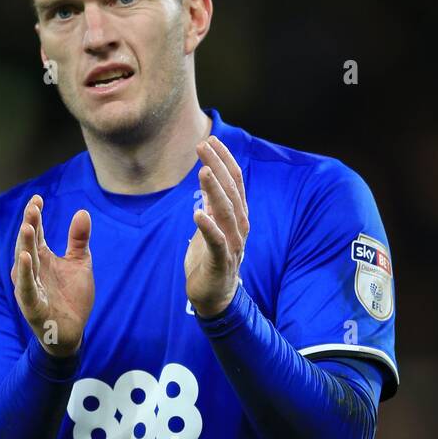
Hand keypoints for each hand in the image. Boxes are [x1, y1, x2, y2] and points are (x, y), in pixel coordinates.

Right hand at [11, 196, 93, 356]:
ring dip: (24, 245)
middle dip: (29, 225)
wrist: (72, 331)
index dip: (35, 216)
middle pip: (28, 244)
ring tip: (27, 227)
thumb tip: (82, 211)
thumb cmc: (71, 297)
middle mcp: (31, 270)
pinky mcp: (31, 305)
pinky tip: (26, 258)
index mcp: (41, 258)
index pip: (36, 233)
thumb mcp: (79, 263)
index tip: (38, 198)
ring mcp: (28, 287)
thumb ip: (78, 239)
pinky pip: (26, 287)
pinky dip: (24, 274)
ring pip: (24, 263)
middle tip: (33, 208)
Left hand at [184, 135, 248, 317]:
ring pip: (226, 213)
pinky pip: (216, 242)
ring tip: (203, 171)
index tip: (209, 140)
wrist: (213, 298)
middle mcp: (240, 228)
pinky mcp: (221, 263)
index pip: (234, 182)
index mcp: (237, 217)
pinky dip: (208, 227)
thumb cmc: (210, 262)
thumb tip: (209, 182)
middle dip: (218, 166)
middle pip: (231, 192)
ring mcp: (233, 246)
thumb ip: (213, 207)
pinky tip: (197, 212)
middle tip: (202, 145)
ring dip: (215, 191)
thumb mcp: (210, 228)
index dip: (224, 159)